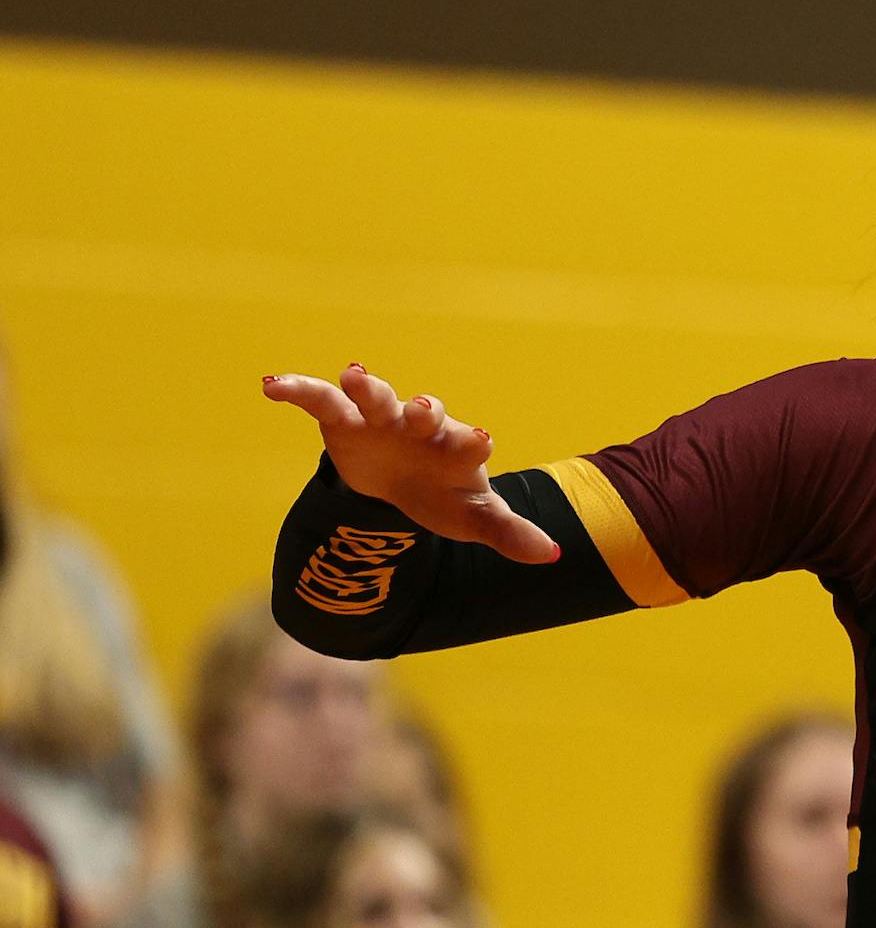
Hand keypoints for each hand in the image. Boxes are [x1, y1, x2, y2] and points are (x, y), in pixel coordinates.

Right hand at [262, 365, 558, 563]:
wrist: (403, 484)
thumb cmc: (444, 494)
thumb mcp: (473, 518)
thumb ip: (508, 532)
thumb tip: (552, 555)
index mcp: (455, 448)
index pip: (468, 444)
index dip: (473, 444)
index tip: (481, 440)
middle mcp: (420, 426)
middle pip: (423, 412)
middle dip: (422, 410)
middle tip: (422, 409)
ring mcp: (381, 419)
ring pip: (375, 396)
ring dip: (366, 386)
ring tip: (353, 372)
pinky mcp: (343, 419)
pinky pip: (320, 399)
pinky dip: (297, 389)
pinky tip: (271, 386)